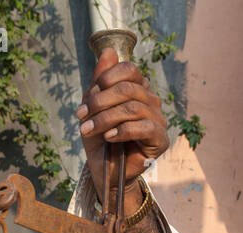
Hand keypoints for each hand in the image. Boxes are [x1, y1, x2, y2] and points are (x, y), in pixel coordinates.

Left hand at [77, 48, 168, 204]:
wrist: (105, 171)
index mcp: (138, 89)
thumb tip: (108, 51)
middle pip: (129, 88)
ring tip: (88, 129)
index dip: (108, 78)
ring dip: (105, 118)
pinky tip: (108, 137)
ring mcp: (158, 120)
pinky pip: (144, 127)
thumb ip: (100, 81)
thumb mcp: (94, 107)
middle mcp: (151, 101)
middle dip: (101, 101)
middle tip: (82, 115)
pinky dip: (122, 130)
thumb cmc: (100, 139)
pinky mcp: (160, 139)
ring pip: (133, 108)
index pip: (129, 70)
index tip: (89, 95)